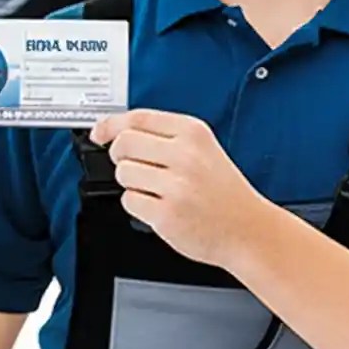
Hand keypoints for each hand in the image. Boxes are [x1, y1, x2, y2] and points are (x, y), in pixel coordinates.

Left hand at [90, 109, 270, 268]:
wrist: (248, 230)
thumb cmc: (223, 191)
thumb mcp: (203, 149)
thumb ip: (163, 137)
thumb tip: (114, 131)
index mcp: (193, 133)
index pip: (137, 118)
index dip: (110, 125)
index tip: (99, 133)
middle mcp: (185, 156)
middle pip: (123, 144)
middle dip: (120, 156)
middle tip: (134, 166)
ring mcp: (176, 186)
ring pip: (123, 173)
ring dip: (131, 183)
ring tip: (157, 190)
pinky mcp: (167, 214)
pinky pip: (129, 201)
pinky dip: (138, 205)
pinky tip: (160, 207)